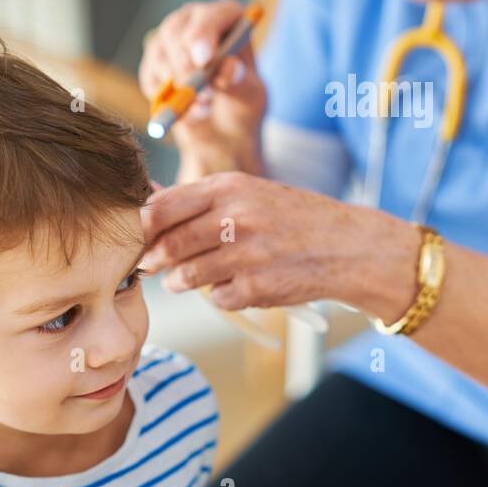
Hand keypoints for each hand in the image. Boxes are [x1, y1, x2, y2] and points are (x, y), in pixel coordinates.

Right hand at [138, 0, 266, 160]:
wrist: (222, 130)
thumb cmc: (242, 105)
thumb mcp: (250, 98)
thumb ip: (240, 82)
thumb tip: (229, 66)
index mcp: (227, 18)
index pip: (214, 14)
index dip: (205, 33)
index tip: (204, 60)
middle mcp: (195, 21)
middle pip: (176, 30)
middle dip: (187, 65)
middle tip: (203, 94)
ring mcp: (170, 41)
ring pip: (160, 55)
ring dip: (179, 86)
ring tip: (205, 108)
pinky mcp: (152, 64)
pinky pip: (150, 79)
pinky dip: (166, 100)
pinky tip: (189, 113)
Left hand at [138, 171, 419, 320]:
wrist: (348, 246)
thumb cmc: (293, 217)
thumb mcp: (250, 193)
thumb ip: (202, 201)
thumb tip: (147, 209)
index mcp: (230, 187)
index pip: (161, 207)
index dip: (141, 226)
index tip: (139, 235)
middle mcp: (237, 217)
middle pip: (168, 245)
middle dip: (154, 259)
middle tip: (153, 263)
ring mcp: (248, 255)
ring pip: (186, 277)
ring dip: (180, 282)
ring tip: (190, 277)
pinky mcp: (258, 288)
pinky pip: (216, 299)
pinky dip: (220, 296)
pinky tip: (237, 284)